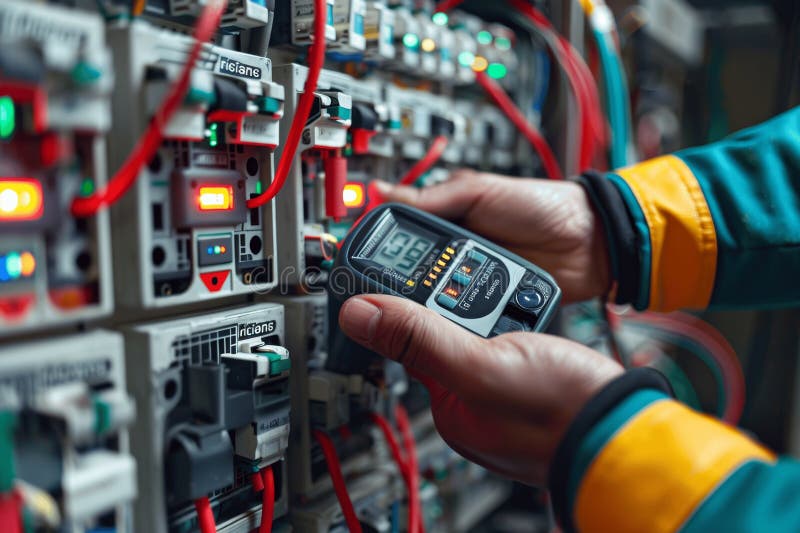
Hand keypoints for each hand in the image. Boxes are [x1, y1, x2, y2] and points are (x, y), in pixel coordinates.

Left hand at [338, 294, 622, 484]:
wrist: (625, 424)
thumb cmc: (559, 409)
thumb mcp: (480, 364)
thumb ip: (418, 337)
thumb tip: (357, 315)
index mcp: (448, 401)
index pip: (410, 343)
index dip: (408, 303)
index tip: (408, 269)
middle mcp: (470, 398)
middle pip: (447, 331)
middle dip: (463, 305)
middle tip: (485, 290)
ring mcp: (503, 389)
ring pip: (483, 329)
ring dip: (497, 307)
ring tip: (516, 302)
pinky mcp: (532, 377)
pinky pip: (513, 337)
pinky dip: (521, 319)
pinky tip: (533, 315)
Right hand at [374, 170, 609, 302]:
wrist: (590, 241)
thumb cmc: (540, 206)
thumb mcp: (480, 192)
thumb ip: (433, 198)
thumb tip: (381, 191)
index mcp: (446, 221)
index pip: (402, 239)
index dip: (382, 253)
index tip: (362, 266)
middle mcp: (454, 254)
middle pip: (413, 276)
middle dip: (402, 286)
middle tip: (387, 296)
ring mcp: (470, 281)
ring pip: (434, 301)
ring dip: (427, 306)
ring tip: (415, 311)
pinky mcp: (489, 306)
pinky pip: (463, 317)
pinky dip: (454, 322)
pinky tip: (444, 326)